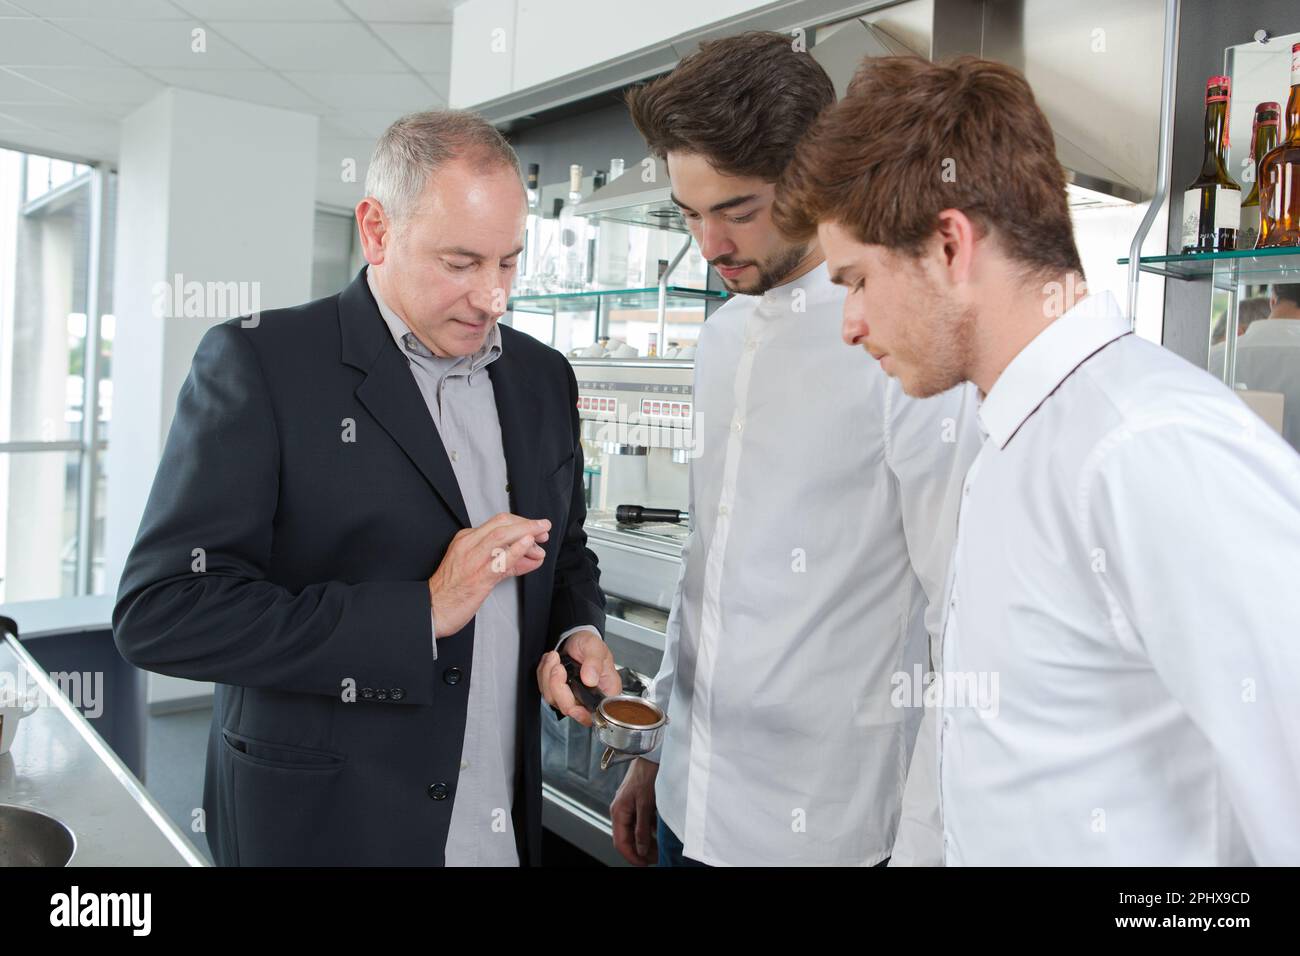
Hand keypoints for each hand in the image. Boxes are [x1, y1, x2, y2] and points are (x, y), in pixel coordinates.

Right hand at [428, 512, 549, 635]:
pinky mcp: (477, 578)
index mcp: (466, 540)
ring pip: (500, 537)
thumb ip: (508, 562)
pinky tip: (528, 544)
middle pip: (502, 524)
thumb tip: (532, 557)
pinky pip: (499, 561)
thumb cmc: (453, 591)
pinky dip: (516, 550)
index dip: (522, 523)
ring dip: (526, 532)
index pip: (499, 522)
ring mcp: (472, 560)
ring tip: (541, 535)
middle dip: (527, 524)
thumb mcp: (481, 569)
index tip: (536, 530)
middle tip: (544, 530)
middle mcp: (468, 545)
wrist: (432, 610)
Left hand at [536, 628, 619, 726]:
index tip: (573, 707)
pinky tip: (551, 661)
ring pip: (553, 699)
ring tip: (554, 658)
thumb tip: (590, 679)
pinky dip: (543, 673)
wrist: (576, 639)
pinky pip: (544, 689)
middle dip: (558, 687)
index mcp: (604, 692)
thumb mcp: (596, 648)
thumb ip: (594, 663)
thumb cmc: (589, 646)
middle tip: (558, 667)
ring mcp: (571, 697)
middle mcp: (587, 699)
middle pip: (569, 708)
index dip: (582, 715)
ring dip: (548, 676)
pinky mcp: (557, 692)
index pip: (595, 714)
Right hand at [610, 757, 658, 865]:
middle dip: (640, 851)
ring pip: (635, 831)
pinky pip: (641, 822)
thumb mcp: (646, 804)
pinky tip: (661, 833)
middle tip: (656, 858)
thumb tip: (641, 849)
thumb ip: (642, 828)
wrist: (652, 753)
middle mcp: (621, 810)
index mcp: (618, 811)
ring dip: (646, 842)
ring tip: (661, 848)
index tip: (645, 864)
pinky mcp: (638, 802)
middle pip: (627, 838)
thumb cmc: (647, 774)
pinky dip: (650, 830)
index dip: (632, 856)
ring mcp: (629, 806)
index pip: (620, 842)